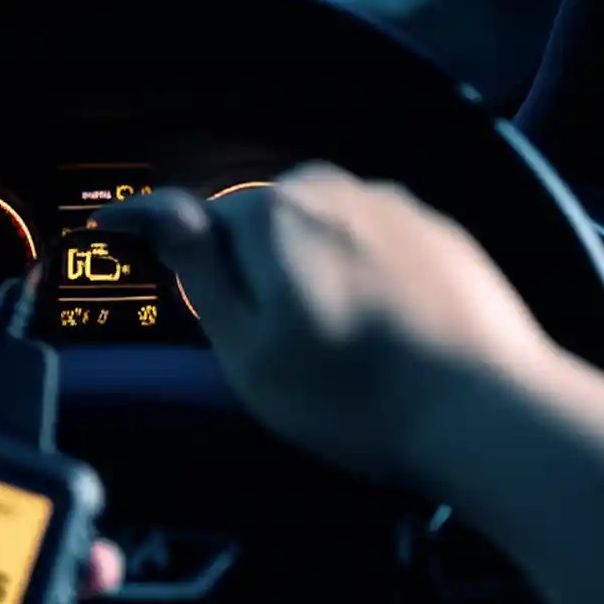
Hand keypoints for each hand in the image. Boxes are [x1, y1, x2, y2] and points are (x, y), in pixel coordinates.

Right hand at [94, 163, 558, 480]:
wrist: (488, 412)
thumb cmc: (356, 395)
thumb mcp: (248, 348)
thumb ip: (199, 267)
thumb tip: (158, 209)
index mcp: (274, 214)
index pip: (194, 218)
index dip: (155, 232)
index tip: (115, 228)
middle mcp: (333, 191)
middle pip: (262, 227)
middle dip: (254, 272)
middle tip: (271, 346)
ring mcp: (393, 206)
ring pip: (320, 235)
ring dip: (310, 274)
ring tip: (336, 347)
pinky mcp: (437, 232)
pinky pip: (372, 246)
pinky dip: (360, 278)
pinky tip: (379, 333)